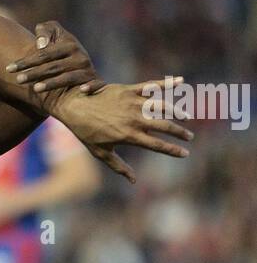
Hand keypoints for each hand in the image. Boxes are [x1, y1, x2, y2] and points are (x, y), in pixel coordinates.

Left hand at [6, 20, 104, 95]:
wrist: (82, 62)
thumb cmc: (61, 47)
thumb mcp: (55, 33)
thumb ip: (44, 31)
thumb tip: (41, 45)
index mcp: (69, 44)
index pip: (44, 53)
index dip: (26, 61)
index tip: (9, 68)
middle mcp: (80, 57)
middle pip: (53, 67)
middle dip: (34, 73)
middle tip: (18, 80)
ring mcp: (88, 70)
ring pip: (68, 78)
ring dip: (52, 83)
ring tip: (35, 88)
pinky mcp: (96, 81)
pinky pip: (96, 84)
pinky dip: (91, 86)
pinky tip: (82, 90)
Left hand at [54, 79, 192, 182]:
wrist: (73, 107)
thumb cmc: (85, 132)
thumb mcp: (101, 153)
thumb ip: (119, 166)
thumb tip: (133, 181)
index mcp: (129, 136)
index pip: (157, 145)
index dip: (173, 150)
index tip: (185, 154)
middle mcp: (134, 119)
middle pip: (164, 126)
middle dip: (180, 133)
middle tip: (189, 137)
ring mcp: (132, 103)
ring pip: (162, 107)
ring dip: (177, 112)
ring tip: (186, 117)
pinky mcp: (129, 90)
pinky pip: (151, 85)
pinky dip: (167, 83)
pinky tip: (182, 81)